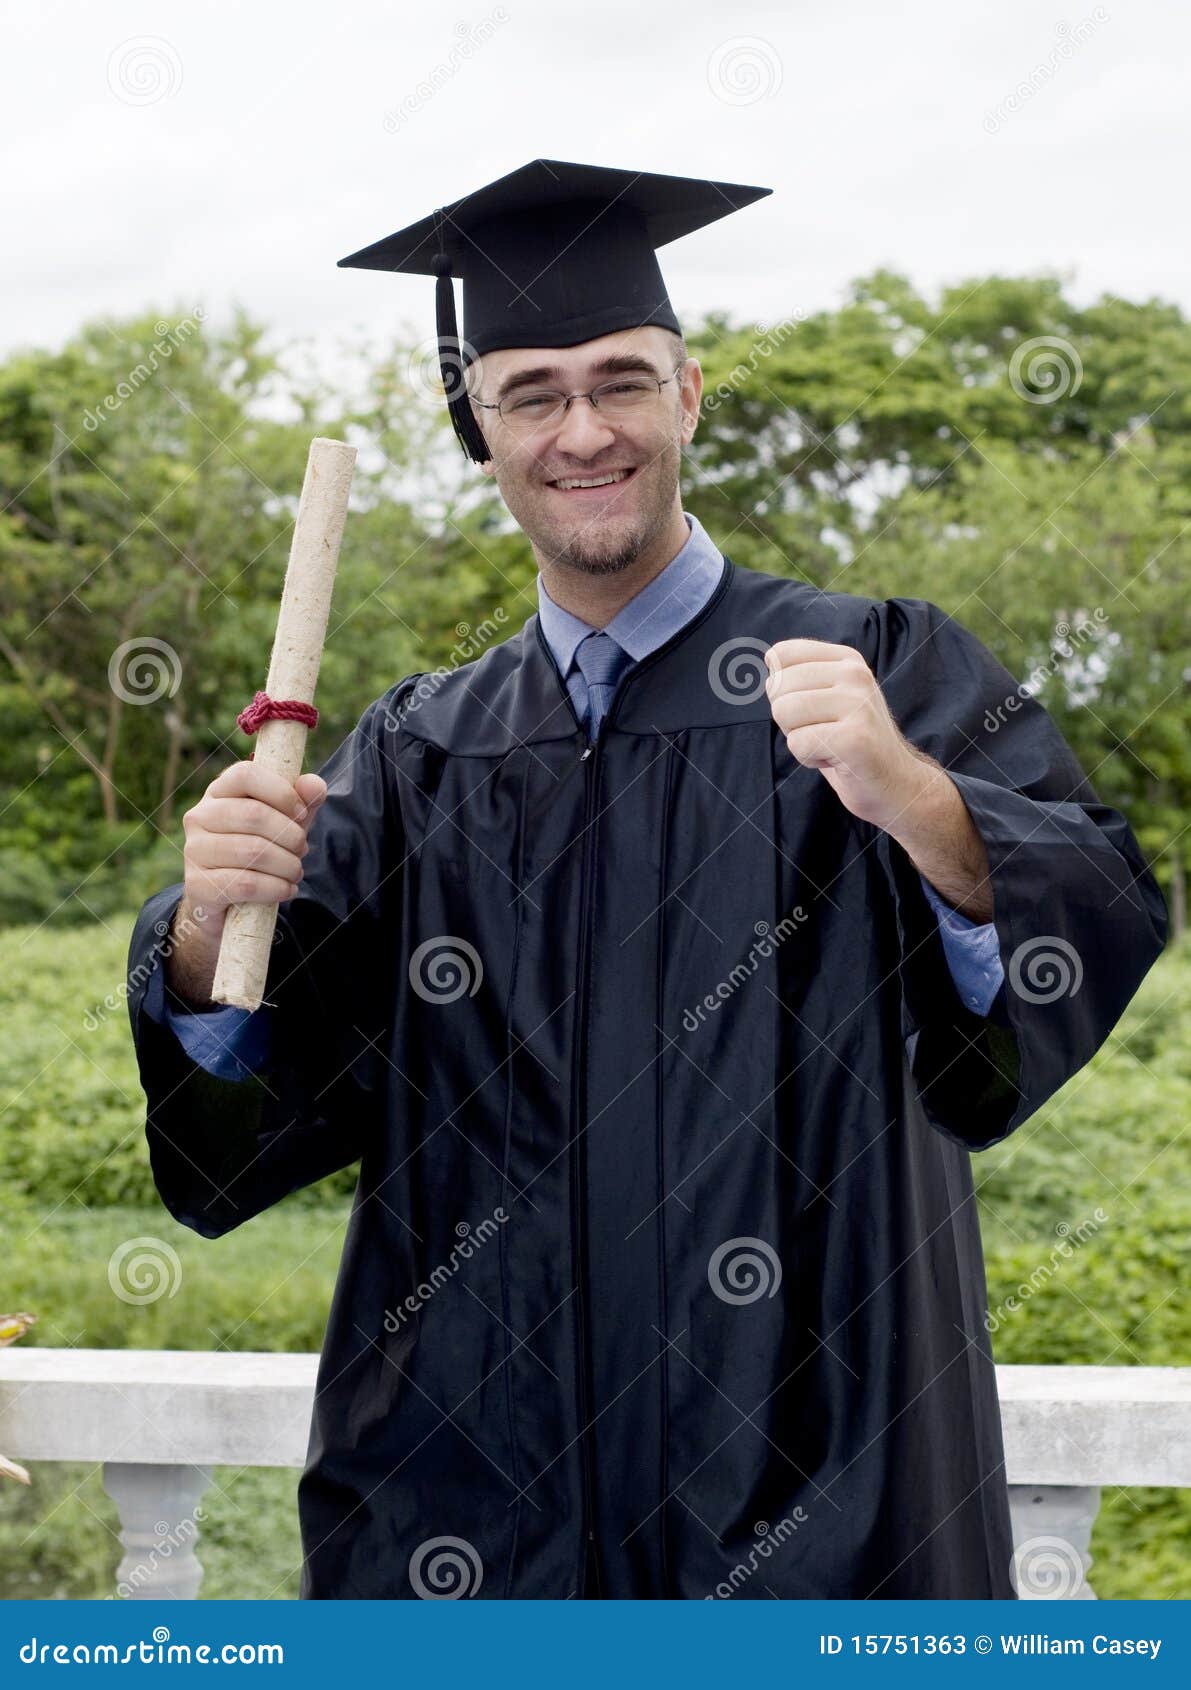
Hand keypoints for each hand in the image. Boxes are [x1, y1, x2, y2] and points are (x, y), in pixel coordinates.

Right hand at [181, 762, 327, 921]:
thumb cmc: (258, 848)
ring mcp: (194, 850)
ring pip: (252, 851)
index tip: (302, 814)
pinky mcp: (197, 884)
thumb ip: (302, 800)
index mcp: (219, 792)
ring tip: (296, 871)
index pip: (246, 775)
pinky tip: (286, 889)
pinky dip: (275, 888)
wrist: (226, 898)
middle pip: (253, 814)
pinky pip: (245, 884)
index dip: (281, 792)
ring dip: (287, 865)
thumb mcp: (283, 821)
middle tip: (302, 849)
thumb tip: (314, 785)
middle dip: (290, 835)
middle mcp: (199, 816)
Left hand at [764, 638, 930, 833]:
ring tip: (829, 744)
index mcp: (847, 660)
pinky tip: (836, 759)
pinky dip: (808, 759)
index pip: (781, 653)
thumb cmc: (851, 743)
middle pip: (778, 686)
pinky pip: (798, 743)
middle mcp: (855, 674)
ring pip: (784, 712)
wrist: (896, 783)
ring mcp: (858, 704)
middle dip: (789, 718)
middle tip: (823, 732)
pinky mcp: (855, 738)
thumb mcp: (828, 697)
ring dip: (799, 738)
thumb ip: (800, 677)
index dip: (781, 688)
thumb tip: (768, 662)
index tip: (811, 708)